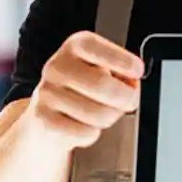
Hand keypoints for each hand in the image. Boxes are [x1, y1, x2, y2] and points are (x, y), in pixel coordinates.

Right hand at [27, 31, 143, 148]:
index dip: (121, 60)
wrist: (46, 116)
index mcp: (74, 47)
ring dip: (109, 118)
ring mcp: (47, 94)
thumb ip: (120, 72)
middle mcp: (57, 67)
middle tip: (129, 101)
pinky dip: (91, 134)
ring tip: (102, 114)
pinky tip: (83, 125)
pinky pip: (85, 133)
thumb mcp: (100, 69)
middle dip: (126, 98)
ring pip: (98, 114)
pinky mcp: (44, 121)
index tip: (137, 70)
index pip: (95, 47)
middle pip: (102, 84)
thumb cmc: (81, 90)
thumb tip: (132, 84)